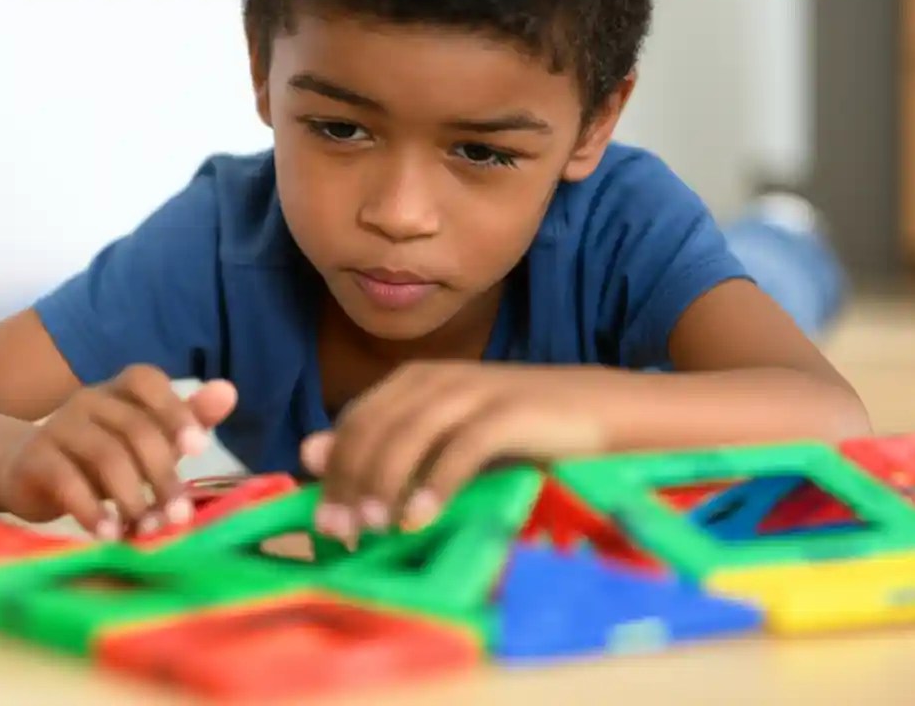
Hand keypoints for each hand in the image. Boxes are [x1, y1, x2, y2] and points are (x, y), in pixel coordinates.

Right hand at [0, 365, 236, 538]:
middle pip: (135, 428)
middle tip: (179, 516)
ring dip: (133, 498)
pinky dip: (92, 511)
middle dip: (163, 474)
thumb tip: (228, 391)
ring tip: (147, 530)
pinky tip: (109, 535)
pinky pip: (66, 481)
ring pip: (105, 455)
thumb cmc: (104, 456)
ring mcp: (57, 427)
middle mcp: (89, 400)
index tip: (200, 449)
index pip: (146, 381)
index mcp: (121, 390)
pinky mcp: (34, 460)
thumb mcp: (149, 439)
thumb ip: (188, 418)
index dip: (174, 410)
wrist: (28, 472)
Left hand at [300, 362, 604, 542]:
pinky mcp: (512, 411)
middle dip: (349, 482)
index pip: (355, 423)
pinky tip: (419, 519)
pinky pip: (463, 447)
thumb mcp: (446, 442)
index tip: (323, 526)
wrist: (607, 413)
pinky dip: (436, 483)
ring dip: (384, 483)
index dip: (333, 472)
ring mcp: (476, 391)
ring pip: (409, 434)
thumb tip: (307, 455)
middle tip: (340, 535)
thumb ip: (383, 448)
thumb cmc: (522, 435)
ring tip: (372, 529)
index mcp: (415, 382)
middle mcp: (438, 380)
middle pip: (374, 428)